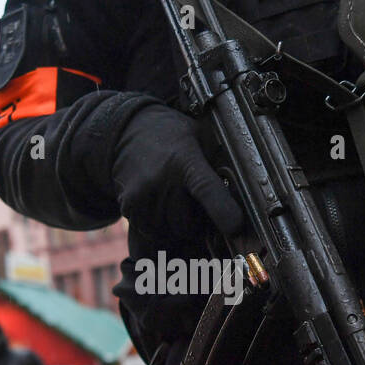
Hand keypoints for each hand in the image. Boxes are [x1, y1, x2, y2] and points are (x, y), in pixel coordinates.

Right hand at [112, 104, 243, 241]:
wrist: (124, 132)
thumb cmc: (169, 135)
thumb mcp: (199, 138)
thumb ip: (216, 164)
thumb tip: (239, 193)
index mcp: (184, 160)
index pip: (207, 190)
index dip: (223, 212)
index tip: (234, 226)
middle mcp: (161, 180)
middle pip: (189, 224)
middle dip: (196, 221)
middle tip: (193, 202)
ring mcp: (142, 196)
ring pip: (171, 233)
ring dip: (177, 224)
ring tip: (174, 200)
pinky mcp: (128, 207)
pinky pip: (151, 232)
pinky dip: (160, 225)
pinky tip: (159, 204)